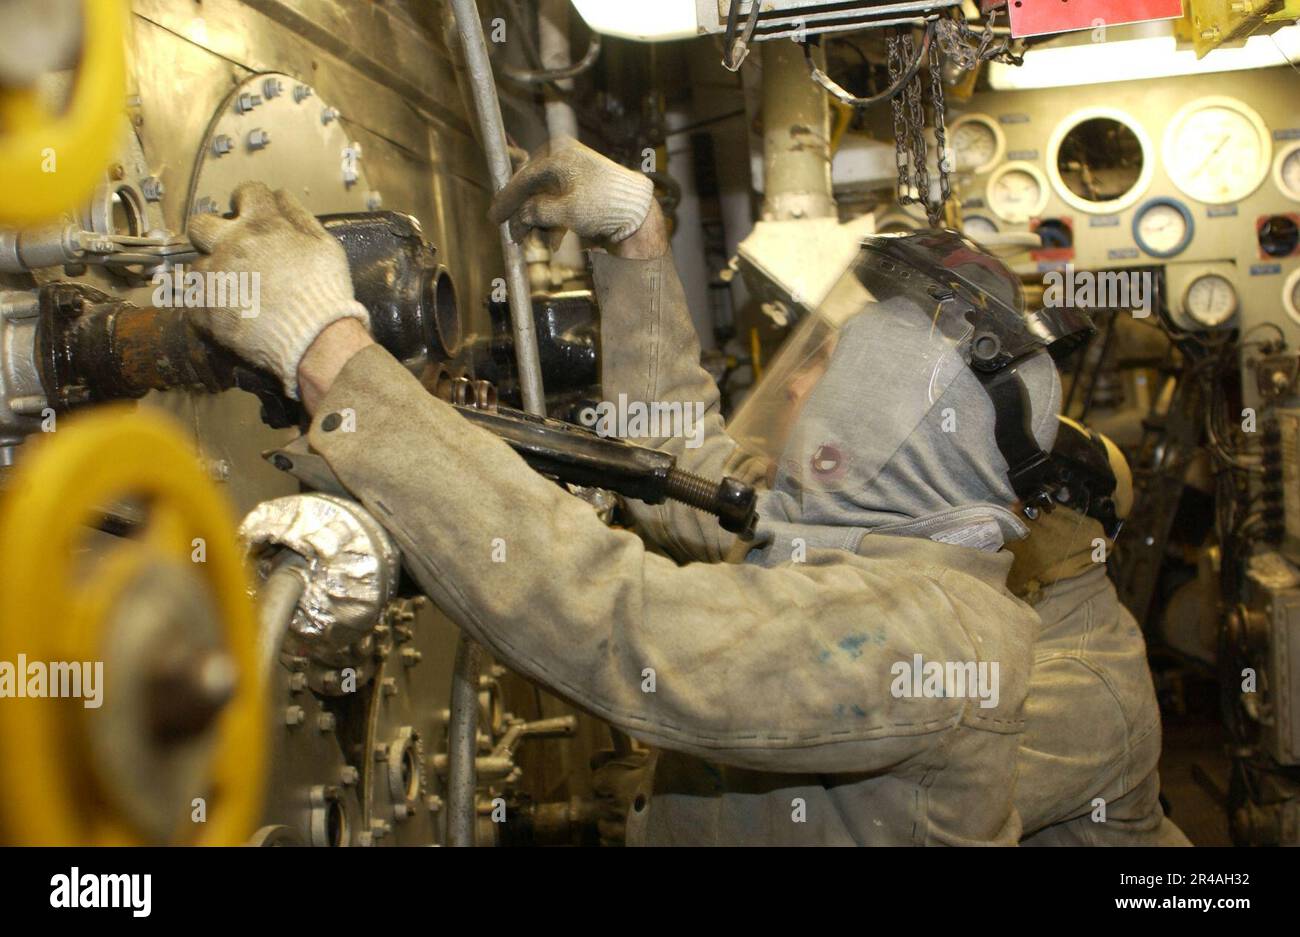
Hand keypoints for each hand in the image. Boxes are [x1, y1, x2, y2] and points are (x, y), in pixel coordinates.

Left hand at [188, 182, 370, 399]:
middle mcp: (229, 245)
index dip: (250, 200)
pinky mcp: (205, 310)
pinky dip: (211, 307)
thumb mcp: (324, 245)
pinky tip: (232, 313)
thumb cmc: (324, 291)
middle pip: (201, 224)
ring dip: (213, 274)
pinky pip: (196, 303)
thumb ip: (299, 215)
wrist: (315, 339)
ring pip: (196, 266)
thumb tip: (280, 195)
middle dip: (213, 231)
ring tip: (236, 291)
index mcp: (260, 225)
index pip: (246, 193)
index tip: (253, 211)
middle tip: (231, 248)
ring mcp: (214, 278)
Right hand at [488, 136, 654, 246]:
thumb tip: (518, 218)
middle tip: (516, 238)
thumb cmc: (605, 205)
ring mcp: (570, 174)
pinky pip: (556, 205)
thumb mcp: (566, 211)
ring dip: (539, 224)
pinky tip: (555, 241)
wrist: (638, 212)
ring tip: (541, 243)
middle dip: (524, 217)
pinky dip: (553, 223)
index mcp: (557, 154)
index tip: (494, 218)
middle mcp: (561, 159)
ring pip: (542, 200)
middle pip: (531, 190)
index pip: (523, 178)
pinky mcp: (578, 189)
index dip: (506, 201)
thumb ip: (535, 213)